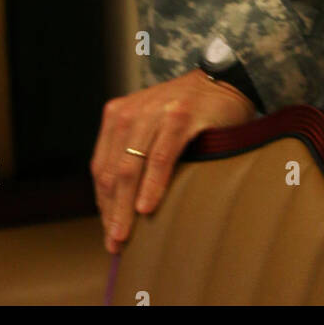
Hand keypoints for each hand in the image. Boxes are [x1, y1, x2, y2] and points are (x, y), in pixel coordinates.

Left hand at [90, 71, 258, 253]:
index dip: (102, 203)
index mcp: (118, 115)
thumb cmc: (185, 112)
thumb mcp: (150, 126)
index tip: (107, 232)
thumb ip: (133, 154)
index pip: (102, 167)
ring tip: (125, 235)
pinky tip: (147, 207)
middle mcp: (131, 112)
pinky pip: (161, 156)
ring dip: (125, 206)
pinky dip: (152, 184)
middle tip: (115, 243)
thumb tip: (121, 205)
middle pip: (113, 171)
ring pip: (131, 167)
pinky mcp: (180, 117)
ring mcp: (155, 113)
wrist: (221, 81)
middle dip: (111, 211)